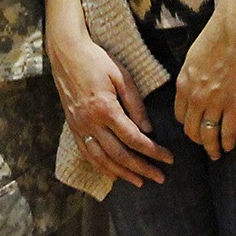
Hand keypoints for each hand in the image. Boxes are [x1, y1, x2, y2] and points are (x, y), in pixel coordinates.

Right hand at [48, 31, 172, 186]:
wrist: (66, 53)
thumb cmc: (97, 60)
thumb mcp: (122, 76)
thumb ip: (135, 105)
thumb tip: (148, 130)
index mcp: (105, 108)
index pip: (133, 138)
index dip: (153, 151)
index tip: (168, 158)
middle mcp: (91, 122)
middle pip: (119, 154)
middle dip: (141, 168)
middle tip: (160, 177)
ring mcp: (79, 127)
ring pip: (102, 159)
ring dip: (122, 174)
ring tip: (139, 182)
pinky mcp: (73, 127)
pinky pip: (87, 154)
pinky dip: (101, 167)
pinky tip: (112, 174)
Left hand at [173, 11, 235, 159]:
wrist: (235, 30)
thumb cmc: (215, 36)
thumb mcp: (193, 56)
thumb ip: (191, 74)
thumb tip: (193, 83)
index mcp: (183, 84)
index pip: (179, 115)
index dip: (187, 124)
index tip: (194, 127)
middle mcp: (195, 97)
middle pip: (190, 129)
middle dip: (197, 140)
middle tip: (204, 144)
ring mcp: (215, 102)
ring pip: (208, 135)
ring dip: (211, 148)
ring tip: (216, 153)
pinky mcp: (234, 103)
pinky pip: (227, 131)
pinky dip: (227, 143)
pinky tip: (229, 147)